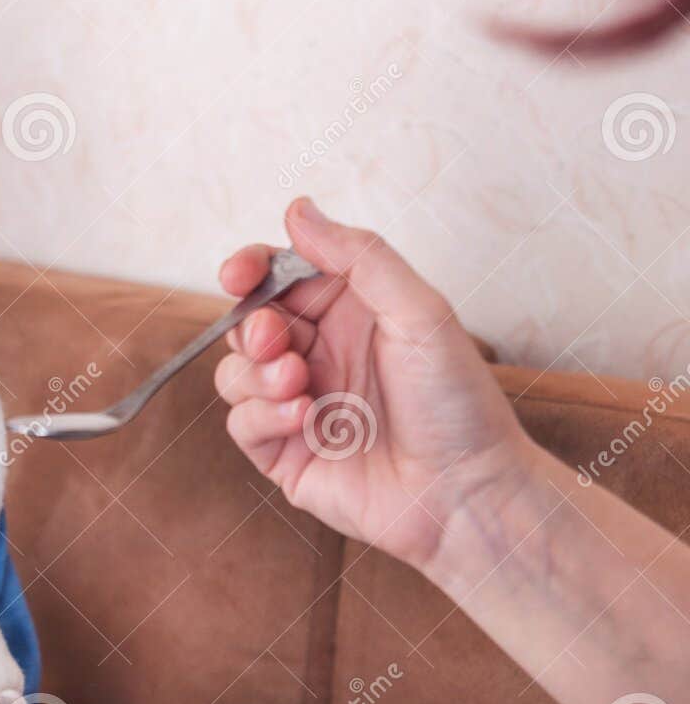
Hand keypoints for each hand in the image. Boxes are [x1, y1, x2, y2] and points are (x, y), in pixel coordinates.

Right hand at [212, 197, 538, 571]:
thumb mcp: (419, 311)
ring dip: (255, 373)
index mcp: (349, 313)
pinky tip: (303, 421)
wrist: (468, 493)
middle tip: (277, 340)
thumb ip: (358, 255)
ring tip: (299, 385)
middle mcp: (319, 354)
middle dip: (252, 325)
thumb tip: (298, 210)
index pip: (279, 276)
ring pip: (235, 372)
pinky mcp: (285, 453)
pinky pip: (240, 423)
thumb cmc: (458, 403)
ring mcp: (298, 404)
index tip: (238, 275)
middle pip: (248, 322)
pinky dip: (261, 416)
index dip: (250, 269)